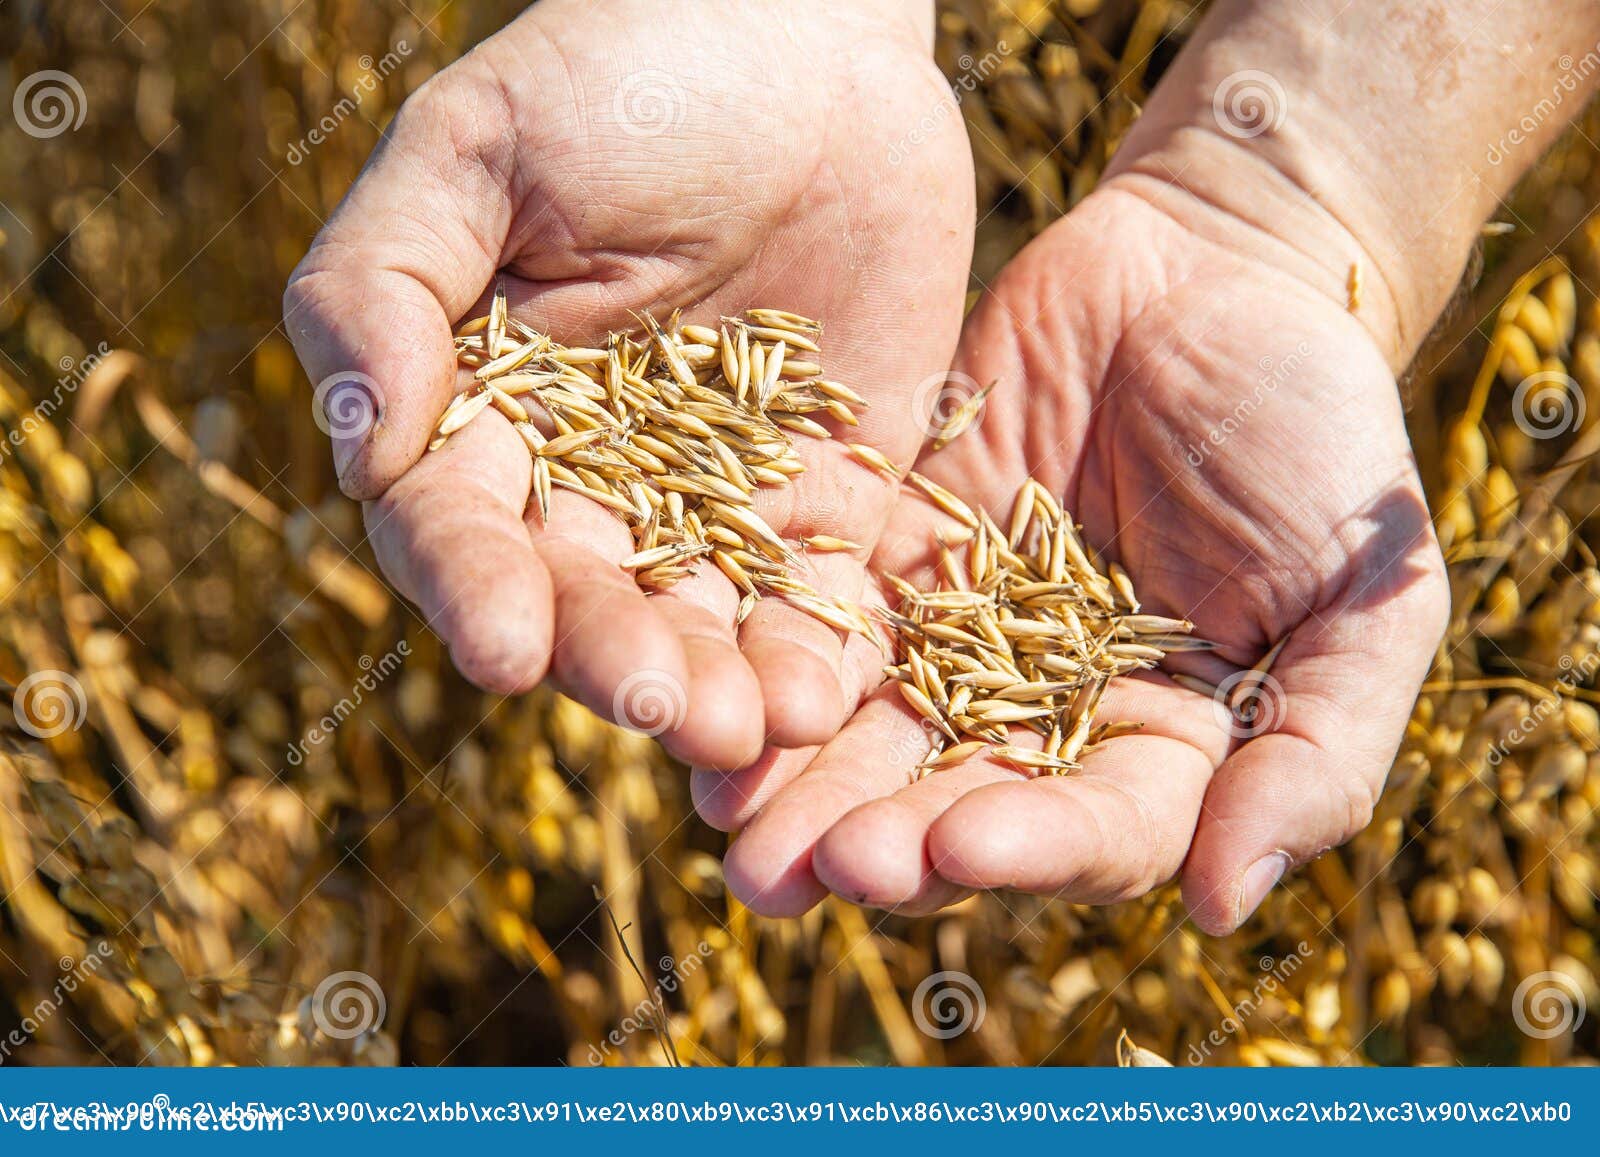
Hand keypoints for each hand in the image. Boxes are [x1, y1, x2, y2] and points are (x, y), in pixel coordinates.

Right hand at [284, 0, 972, 768]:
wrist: (801, 38)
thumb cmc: (616, 74)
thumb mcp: (475, 152)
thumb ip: (384, 288)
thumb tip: (360, 453)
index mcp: (488, 417)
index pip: (461, 530)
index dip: (475, 590)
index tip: (500, 646)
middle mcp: (593, 482)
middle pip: (586, 601)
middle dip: (615, 659)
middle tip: (656, 703)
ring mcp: (714, 502)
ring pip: (703, 620)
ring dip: (720, 686)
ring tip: (748, 730)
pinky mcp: (826, 500)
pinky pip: (818, 595)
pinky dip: (821, 652)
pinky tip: (829, 702)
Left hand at [701, 172, 1448, 929]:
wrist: (1217, 272)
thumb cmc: (1320, 435)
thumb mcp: (1366, 598)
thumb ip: (1317, 753)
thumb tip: (1222, 910)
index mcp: (1164, 745)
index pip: (1094, 829)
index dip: (1029, 847)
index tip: (960, 848)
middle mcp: (1048, 715)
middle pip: (956, 804)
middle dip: (879, 841)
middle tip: (799, 877)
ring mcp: (958, 639)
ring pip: (872, 733)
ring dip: (802, 789)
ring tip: (730, 837)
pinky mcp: (888, 559)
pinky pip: (824, 624)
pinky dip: (774, 671)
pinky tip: (712, 709)